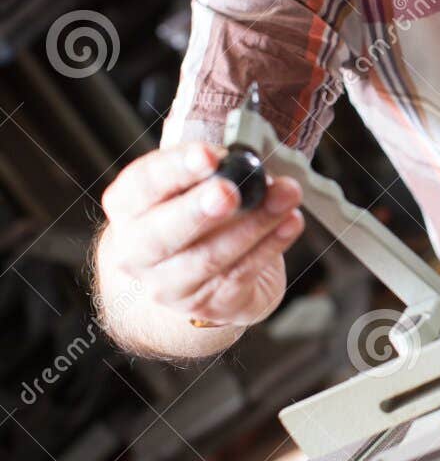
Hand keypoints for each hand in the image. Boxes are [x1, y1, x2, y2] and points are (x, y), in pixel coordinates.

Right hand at [99, 142, 304, 328]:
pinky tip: (291, 222)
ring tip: (285, 195)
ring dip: (254, 223)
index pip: (144, 185)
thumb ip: (213, 171)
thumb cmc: (193, 216)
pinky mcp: (210, 305)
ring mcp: (171, 286)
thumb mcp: (192, 185)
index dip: (177, 169)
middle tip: (230, 191)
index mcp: (127, 208)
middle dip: (200, 209)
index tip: (209, 155)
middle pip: (164, 233)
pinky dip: (271, 245)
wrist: (192, 276)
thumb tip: (245, 163)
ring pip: (211, 256)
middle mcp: (137, 252)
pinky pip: (242, 274)